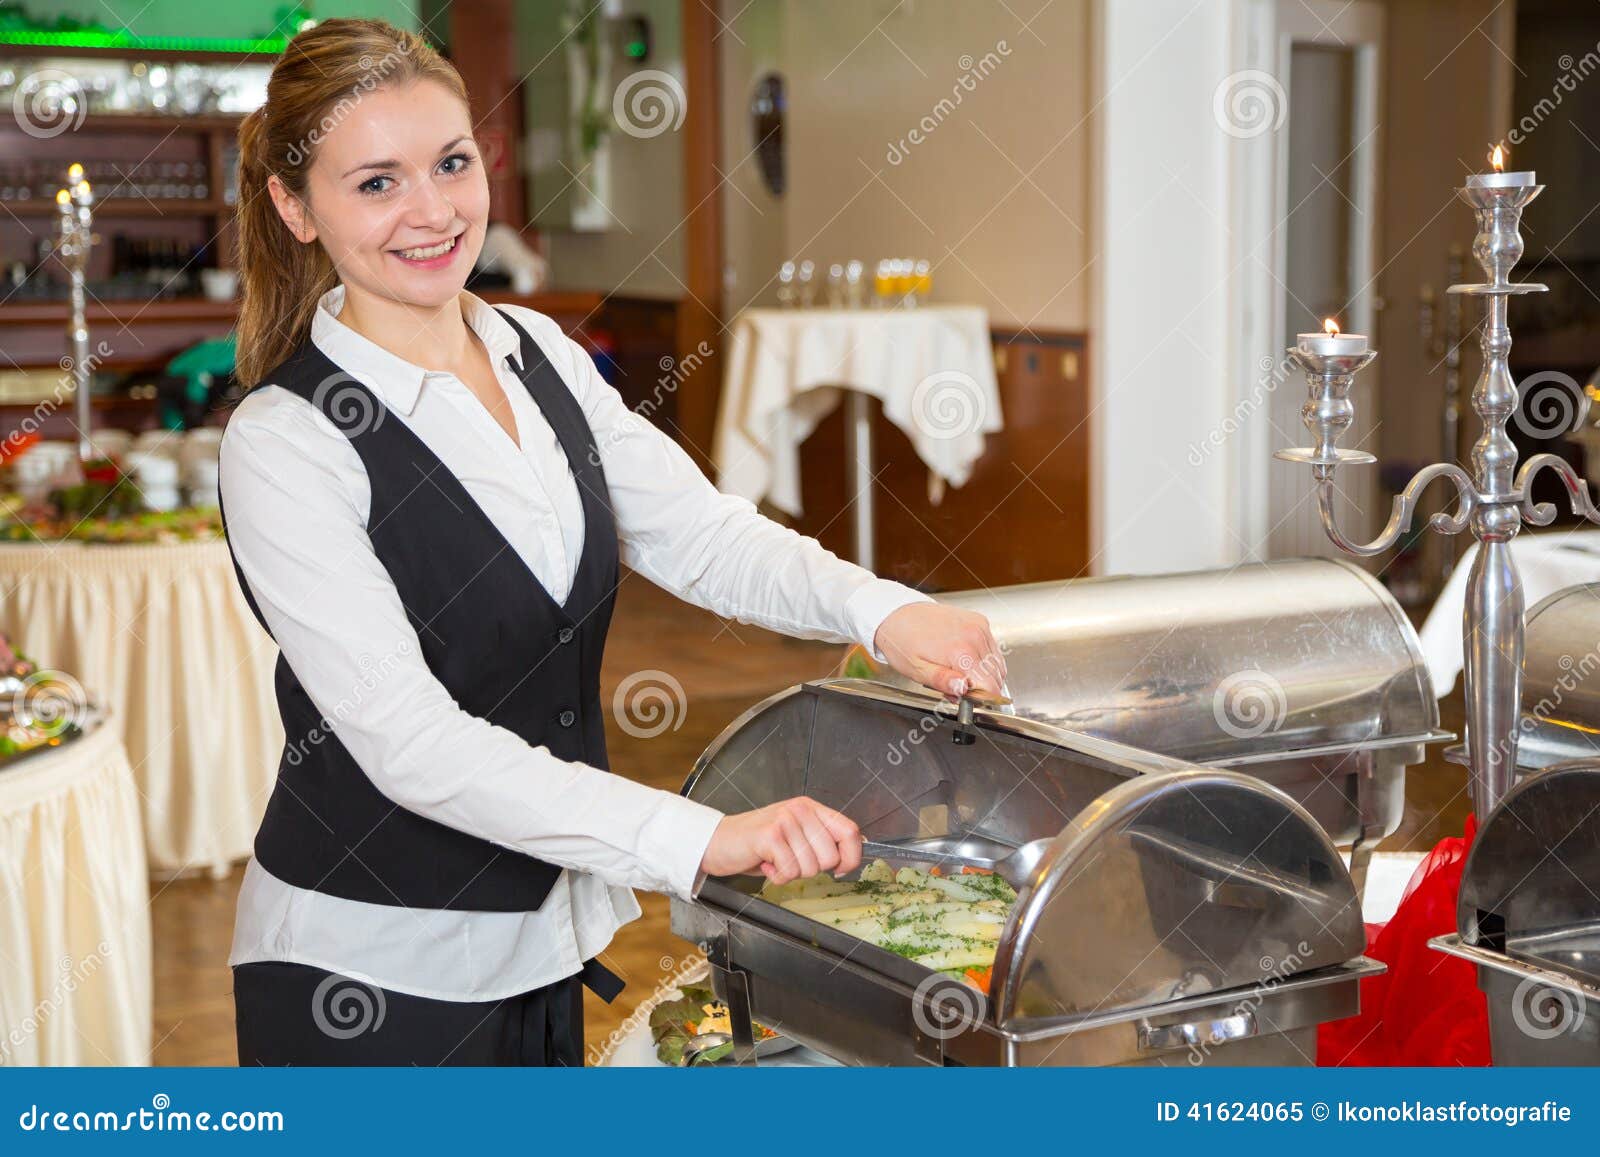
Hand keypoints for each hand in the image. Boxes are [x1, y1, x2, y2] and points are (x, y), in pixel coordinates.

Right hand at [699, 797, 862, 885]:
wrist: (718, 841)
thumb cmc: (757, 843)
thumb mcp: (795, 836)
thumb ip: (821, 840)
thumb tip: (851, 856)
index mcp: (811, 808)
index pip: (850, 831)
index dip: (851, 857)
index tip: (840, 870)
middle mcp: (800, 809)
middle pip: (831, 856)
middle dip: (811, 869)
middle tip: (790, 859)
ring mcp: (785, 820)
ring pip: (810, 867)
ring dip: (791, 873)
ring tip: (775, 859)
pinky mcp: (770, 836)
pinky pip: (789, 871)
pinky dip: (777, 876)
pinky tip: (765, 863)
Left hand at [873, 601, 1006, 699]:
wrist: (897, 614)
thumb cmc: (903, 642)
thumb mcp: (916, 670)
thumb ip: (942, 681)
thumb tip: (963, 689)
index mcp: (960, 651)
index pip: (991, 686)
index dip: (980, 698)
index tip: (965, 698)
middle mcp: (974, 636)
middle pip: (996, 677)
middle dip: (980, 687)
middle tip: (956, 685)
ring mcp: (979, 627)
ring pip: (997, 664)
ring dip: (984, 674)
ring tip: (958, 671)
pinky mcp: (980, 621)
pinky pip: (993, 649)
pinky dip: (984, 659)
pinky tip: (965, 659)